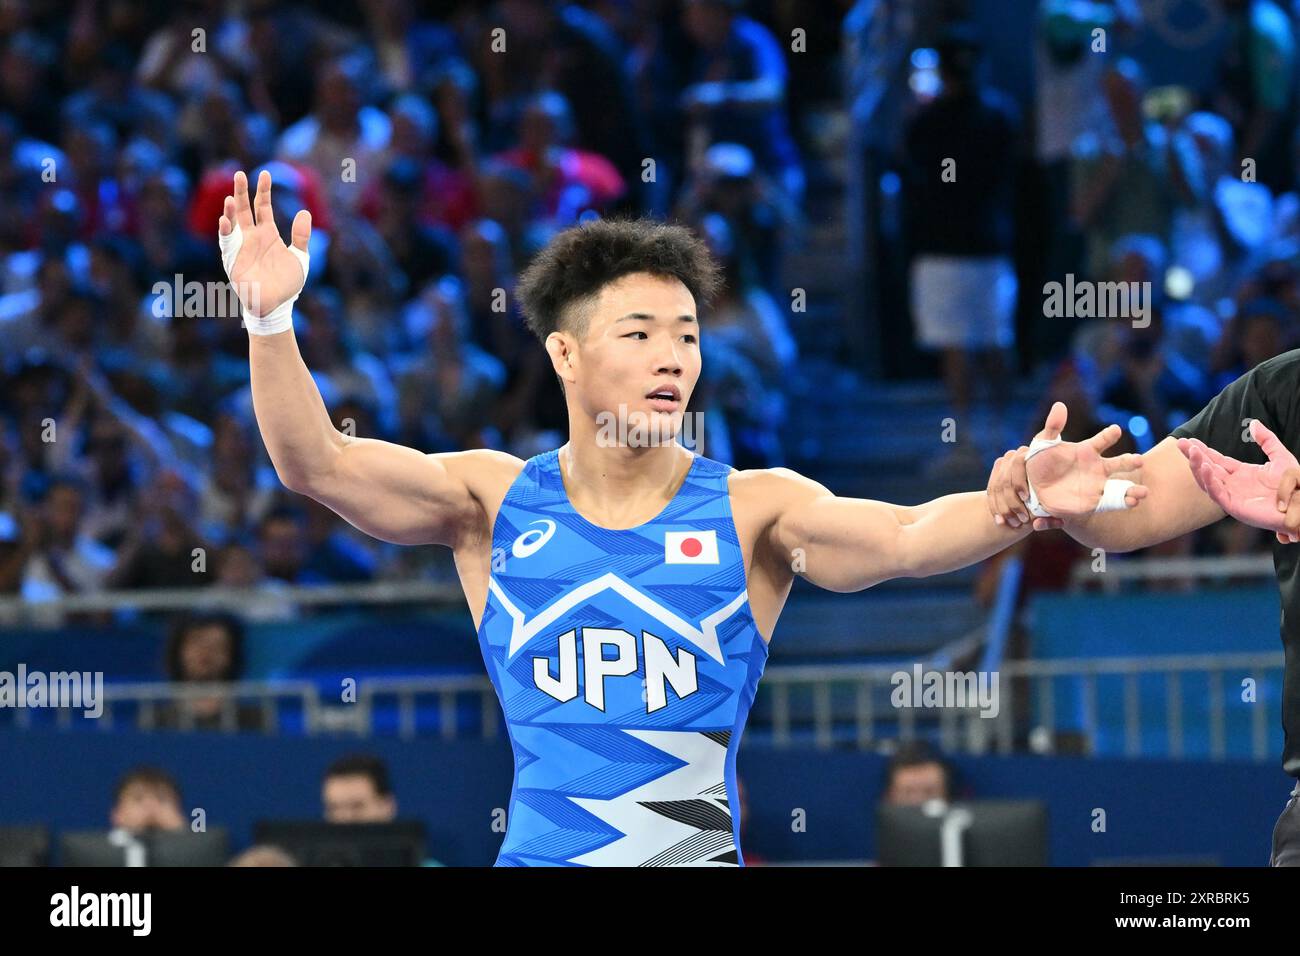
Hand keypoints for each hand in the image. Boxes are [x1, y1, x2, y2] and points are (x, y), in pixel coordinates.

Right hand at [219, 169, 310, 317]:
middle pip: (245, 209)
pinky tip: (225, 220)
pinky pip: (226, 243)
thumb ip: (301, 235)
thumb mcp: (300, 257)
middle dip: (242, 192)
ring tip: (233, 198)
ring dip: (231, 210)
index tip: (265, 173)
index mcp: (268, 234)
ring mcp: (241, 247)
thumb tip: (305, 212)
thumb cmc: (287, 284)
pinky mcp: (233, 260)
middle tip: (239, 173)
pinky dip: (225, 231)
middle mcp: (252, 237)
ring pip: (233, 223)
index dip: (263, 191)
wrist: (276, 305)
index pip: (263, 207)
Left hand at [987, 401, 1147, 526]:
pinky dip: (1123, 503)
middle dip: (1130, 462)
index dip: (1108, 435)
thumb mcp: (1043, 444)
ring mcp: (1098, 486)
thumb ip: (1052, 427)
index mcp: (1087, 451)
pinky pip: (1111, 504)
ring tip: (1143, 492)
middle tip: (1139, 460)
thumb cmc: (1041, 464)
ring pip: (1122, 486)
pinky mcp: (1094, 503)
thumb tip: (1059, 405)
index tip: (1115, 430)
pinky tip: (1132, 503)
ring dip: (1133, 489)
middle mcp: (1098, 468)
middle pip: (1120, 463)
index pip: (1102, 440)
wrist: (1036, 490)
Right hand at [1177, 420, 1299, 538]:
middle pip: (1207, 468)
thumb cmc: (1295, 485)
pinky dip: (1209, 481)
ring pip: (1208, 481)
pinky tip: (1205, 468)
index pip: (1216, 460)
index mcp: (1241, 474)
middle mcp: (1233, 485)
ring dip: (1198, 467)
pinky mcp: (1234, 507)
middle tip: (1181, 443)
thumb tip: (1253, 423)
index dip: (1203, 450)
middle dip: (1193, 456)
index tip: (1189, 440)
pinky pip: (1217, 493)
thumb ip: (1267, 440)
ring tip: (1192, 453)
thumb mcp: (1281, 457)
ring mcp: (1232, 496)